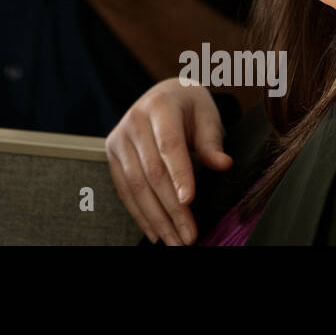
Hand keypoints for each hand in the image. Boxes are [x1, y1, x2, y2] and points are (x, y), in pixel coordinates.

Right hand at [105, 78, 233, 245]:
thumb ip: (212, 141)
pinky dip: (140, 214)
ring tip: (174, 241)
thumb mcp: (206, 115)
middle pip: (152, 171)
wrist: (163, 95)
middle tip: (188, 235)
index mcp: (159, 105)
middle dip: (171, 208)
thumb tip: (223, 164)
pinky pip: (124, 189)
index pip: (169, 144)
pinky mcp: (113, 154)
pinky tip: (155, 232)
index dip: (179, 174)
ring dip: (156, 218)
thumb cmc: (188, 106)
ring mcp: (119, 138)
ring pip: (136, 185)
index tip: (188, 201)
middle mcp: (134, 121)